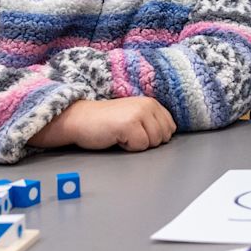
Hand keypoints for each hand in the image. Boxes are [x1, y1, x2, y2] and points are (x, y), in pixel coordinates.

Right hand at [29, 97, 176, 151]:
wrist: (80, 120)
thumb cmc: (106, 122)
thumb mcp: (135, 116)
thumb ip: (153, 121)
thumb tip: (169, 135)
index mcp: (151, 103)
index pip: (170, 127)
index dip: (155, 136)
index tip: (137, 131)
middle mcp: (148, 105)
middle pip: (163, 137)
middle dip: (147, 141)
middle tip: (128, 133)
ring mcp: (139, 114)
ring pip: (153, 143)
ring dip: (137, 144)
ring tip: (122, 134)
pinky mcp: (130, 125)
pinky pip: (140, 146)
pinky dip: (128, 147)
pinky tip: (116, 138)